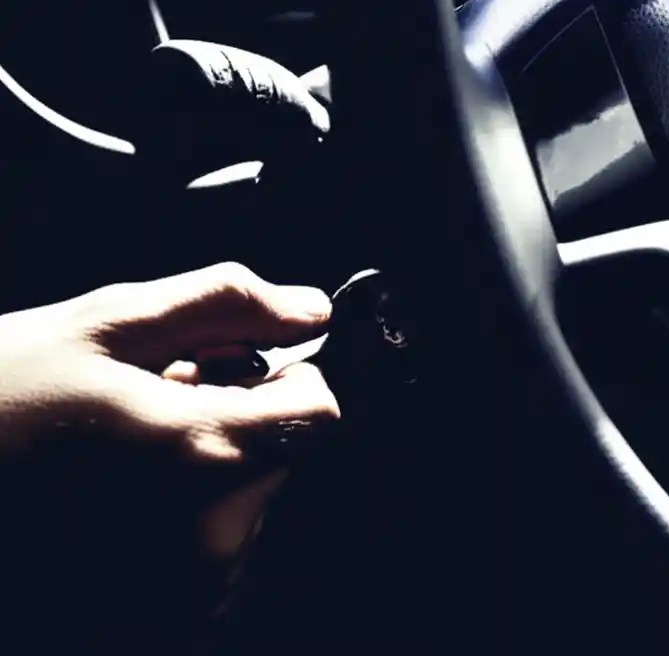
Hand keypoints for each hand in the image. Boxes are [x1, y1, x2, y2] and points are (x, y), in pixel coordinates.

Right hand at [0, 263, 338, 642]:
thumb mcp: (101, 326)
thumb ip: (223, 306)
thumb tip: (309, 308)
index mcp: (207, 453)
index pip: (320, 410)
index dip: (286, 374)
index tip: (237, 362)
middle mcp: (212, 534)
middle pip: (282, 454)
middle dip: (235, 414)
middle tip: (153, 398)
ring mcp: (186, 584)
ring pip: (246, 497)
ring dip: (206, 461)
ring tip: (120, 446)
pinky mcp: (165, 610)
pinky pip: (209, 544)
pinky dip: (182, 508)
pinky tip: (116, 487)